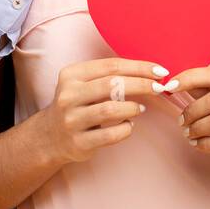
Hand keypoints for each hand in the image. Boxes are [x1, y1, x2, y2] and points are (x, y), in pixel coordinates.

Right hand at [36, 57, 166, 165]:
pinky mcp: (78, 142)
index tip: (159, 71)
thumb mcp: (83, 84)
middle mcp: (68, 95)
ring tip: (141, 109)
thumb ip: (108, 76)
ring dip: (132, 108)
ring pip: (110, 110)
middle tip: (159, 88)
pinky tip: (129, 125)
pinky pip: (110, 135)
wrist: (50, 136)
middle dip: (142, 85)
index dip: (139, 67)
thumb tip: (148, 71)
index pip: (111, 66)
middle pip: (112, 85)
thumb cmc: (77, 104)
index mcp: (71, 75)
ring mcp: (71, 120)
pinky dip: (125, 129)